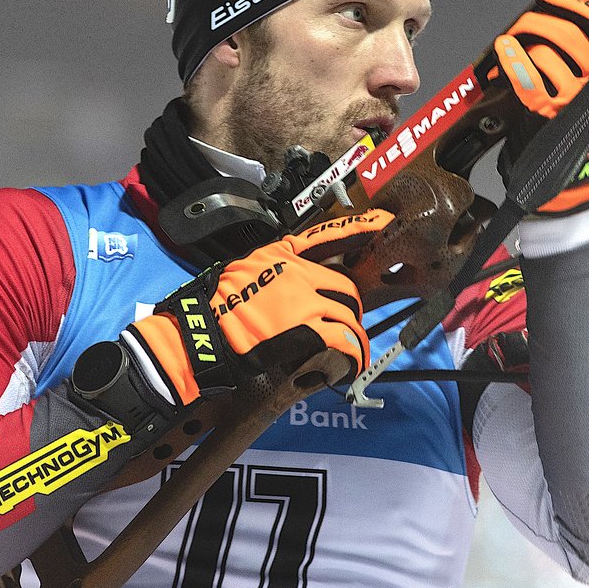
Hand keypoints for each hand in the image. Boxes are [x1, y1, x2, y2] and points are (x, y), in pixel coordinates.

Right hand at [128, 211, 386, 406]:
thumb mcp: (245, 270)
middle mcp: (298, 273)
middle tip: (346, 327)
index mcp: (282, 255)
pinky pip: (343, 340)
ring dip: (355, 336)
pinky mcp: (305, 329)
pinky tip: (351, 366)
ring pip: (348, 315)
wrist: (203, 331)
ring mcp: (303, 300)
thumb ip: (273, 269)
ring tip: (354, 354)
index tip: (384, 221)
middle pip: (345, 287)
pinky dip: (353, 354)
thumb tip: (293, 283)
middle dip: (351, 310)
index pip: (327, 236)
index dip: (360, 227)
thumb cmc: (217, 306)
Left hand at [490, 0, 588, 215]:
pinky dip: (514, 61)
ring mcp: (579, 98)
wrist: (567, 184)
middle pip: (574, 33)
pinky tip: (503, 52)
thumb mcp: (579, 91)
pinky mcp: (555, 113)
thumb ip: (571, 60)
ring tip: (510, 46)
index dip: (578, 4)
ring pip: (552, 51)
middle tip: (524, 22)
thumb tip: (549, 26)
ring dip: (526, 42)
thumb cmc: (566, 134)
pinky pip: (533, 78)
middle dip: (541, 20)